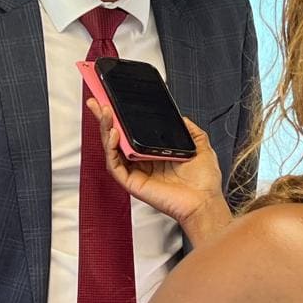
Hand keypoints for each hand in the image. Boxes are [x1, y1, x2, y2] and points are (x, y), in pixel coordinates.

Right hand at [87, 99, 232, 244]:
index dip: (121, 118)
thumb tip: (180, 118)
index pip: (132, 132)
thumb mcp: (200, 146)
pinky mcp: (133, 182)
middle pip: (117, 138)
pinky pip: (115, 165)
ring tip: (106, 113)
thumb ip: (189, 130)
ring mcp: (136, 171)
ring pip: (112, 149)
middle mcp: (143, 161)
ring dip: (105, 129)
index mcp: (155, 152)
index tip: (113, 101)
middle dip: (105, 119)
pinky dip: (111, 150)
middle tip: (98, 101)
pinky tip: (114, 134)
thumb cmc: (203, 182)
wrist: (205, 201)